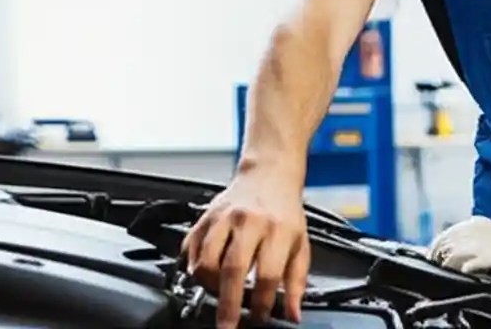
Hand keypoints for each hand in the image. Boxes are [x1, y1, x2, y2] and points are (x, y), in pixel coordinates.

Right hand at [181, 169, 310, 327]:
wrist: (268, 176)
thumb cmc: (285, 213)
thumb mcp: (300, 245)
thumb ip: (297, 282)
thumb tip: (293, 315)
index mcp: (277, 229)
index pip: (268, 274)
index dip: (263, 302)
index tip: (260, 317)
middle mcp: (248, 222)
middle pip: (232, 269)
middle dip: (228, 304)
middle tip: (226, 326)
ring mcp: (223, 218)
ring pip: (206, 259)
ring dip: (208, 284)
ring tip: (216, 294)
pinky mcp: (205, 216)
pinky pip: (191, 247)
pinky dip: (193, 266)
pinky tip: (203, 274)